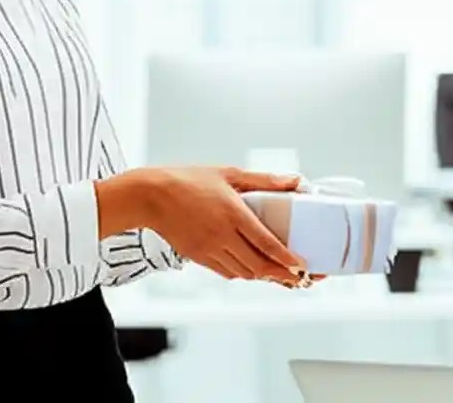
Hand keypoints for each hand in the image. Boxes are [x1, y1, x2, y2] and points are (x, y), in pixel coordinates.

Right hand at [128, 166, 307, 284]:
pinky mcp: (198, 257)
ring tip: (280, 275)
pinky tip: (251, 269)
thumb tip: (294, 180)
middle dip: (281, 275)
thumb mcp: (229, 173)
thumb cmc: (188, 181)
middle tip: (298, 279)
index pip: (266, 243)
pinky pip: (226, 272)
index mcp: (233, 214)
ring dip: (262, 276)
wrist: (150, 196)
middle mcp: (222, 236)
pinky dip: (242, 273)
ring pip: (242, 272)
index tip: (301, 267)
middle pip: (257, 265)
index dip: (286, 259)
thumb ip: (264, 180)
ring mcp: (208, 249)